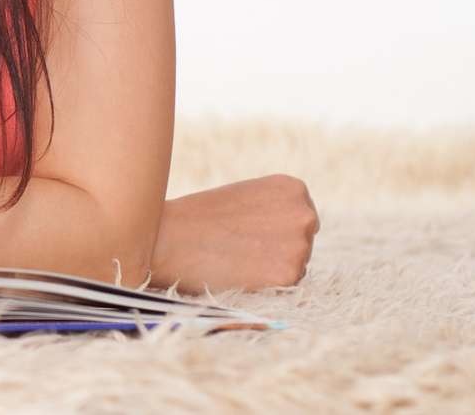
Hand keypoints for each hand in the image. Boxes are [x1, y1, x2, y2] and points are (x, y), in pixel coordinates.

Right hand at [150, 174, 319, 290]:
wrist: (170, 239)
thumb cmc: (200, 217)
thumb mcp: (244, 196)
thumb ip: (274, 209)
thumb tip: (294, 234)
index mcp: (292, 188)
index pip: (300, 216)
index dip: (273, 228)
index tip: (248, 231)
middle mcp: (303, 214)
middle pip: (303, 242)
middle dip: (278, 248)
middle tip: (240, 248)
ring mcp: (300, 245)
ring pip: (296, 265)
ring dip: (272, 268)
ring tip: (237, 259)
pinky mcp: (289, 275)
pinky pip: (286, 287)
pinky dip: (266, 285)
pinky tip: (240, 273)